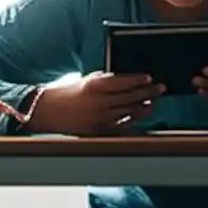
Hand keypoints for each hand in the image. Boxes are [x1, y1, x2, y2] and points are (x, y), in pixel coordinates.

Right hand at [27, 72, 163, 135]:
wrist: (47, 112)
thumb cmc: (65, 93)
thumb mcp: (85, 81)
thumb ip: (105, 80)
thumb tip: (126, 80)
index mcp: (95, 86)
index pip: (124, 81)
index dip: (139, 80)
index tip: (149, 77)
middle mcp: (100, 102)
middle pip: (131, 97)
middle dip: (148, 92)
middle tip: (160, 88)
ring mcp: (100, 118)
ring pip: (130, 112)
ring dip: (144, 106)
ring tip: (152, 101)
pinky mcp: (99, 130)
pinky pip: (122, 125)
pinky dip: (133, 119)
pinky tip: (140, 114)